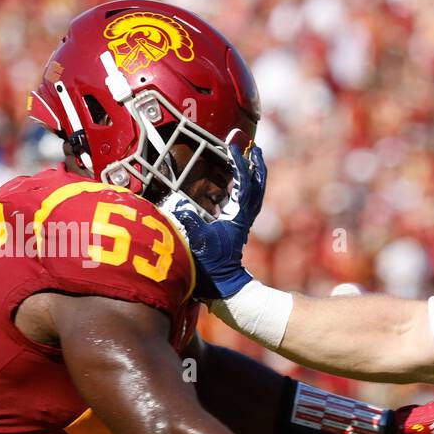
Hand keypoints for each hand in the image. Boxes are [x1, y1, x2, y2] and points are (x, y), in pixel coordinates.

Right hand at [170, 141, 266, 300]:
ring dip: (253, 174)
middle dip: (257, 165)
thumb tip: (176, 203)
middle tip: (256, 148)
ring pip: (253, 193)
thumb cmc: (211, 266)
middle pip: (256, 185)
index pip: (244, 184)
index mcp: (238, 216)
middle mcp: (244, 217)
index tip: (234, 146)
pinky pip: (243, 201)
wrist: (223, 287)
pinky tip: (233, 182)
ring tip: (250, 158)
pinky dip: (242, 187)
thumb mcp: (197, 241)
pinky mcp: (236, 227)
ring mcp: (242, 222)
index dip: (240, 163)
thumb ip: (187, 220)